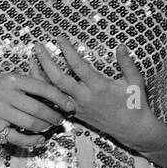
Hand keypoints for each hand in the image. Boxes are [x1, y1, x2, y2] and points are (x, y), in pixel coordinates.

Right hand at [0, 68, 72, 150]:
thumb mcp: (9, 79)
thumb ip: (30, 84)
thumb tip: (58, 93)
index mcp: (13, 79)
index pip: (42, 88)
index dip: (60, 98)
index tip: (71, 106)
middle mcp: (6, 94)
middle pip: (38, 108)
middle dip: (53, 116)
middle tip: (60, 120)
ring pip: (30, 123)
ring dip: (44, 127)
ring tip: (49, 127)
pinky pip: (17, 137)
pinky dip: (32, 141)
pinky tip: (40, 140)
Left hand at [34, 38, 159, 148]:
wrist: (132, 130)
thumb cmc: (135, 104)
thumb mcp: (135, 82)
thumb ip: (127, 63)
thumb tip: (121, 46)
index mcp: (99, 87)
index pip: (78, 66)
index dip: (67, 50)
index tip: (59, 37)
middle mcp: (84, 97)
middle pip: (58, 78)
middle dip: (45, 61)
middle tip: (37, 46)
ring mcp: (77, 106)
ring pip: (52, 92)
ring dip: (40, 75)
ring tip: (31, 59)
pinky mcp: (75, 113)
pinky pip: (54, 100)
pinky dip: (44, 89)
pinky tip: (37, 78)